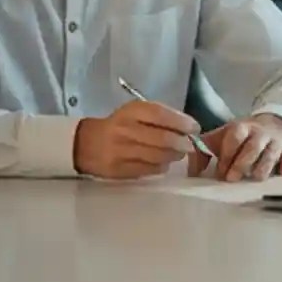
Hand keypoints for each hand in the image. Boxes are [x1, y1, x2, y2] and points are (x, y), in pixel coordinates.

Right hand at [73, 100, 200, 179]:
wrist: (87, 144)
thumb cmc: (119, 125)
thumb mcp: (135, 113)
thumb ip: (159, 117)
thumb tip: (187, 128)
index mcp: (130, 111)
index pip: (161, 115)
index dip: (181, 122)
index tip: (194, 128)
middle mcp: (125, 130)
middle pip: (163, 138)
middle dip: (182, 143)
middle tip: (189, 145)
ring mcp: (121, 151)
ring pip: (158, 156)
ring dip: (174, 156)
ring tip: (178, 154)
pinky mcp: (120, 170)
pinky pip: (149, 169)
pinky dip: (161, 166)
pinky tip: (163, 162)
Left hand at [195, 115, 281, 181]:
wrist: (275, 124)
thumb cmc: (243, 136)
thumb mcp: (222, 137)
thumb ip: (202, 150)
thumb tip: (190, 171)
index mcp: (242, 128)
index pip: (235, 137)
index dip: (227, 154)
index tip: (220, 171)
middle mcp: (260, 133)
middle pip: (253, 147)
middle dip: (241, 164)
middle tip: (231, 179)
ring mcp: (276, 142)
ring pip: (271, 155)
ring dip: (261, 169)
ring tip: (252, 178)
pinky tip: (280, 173)